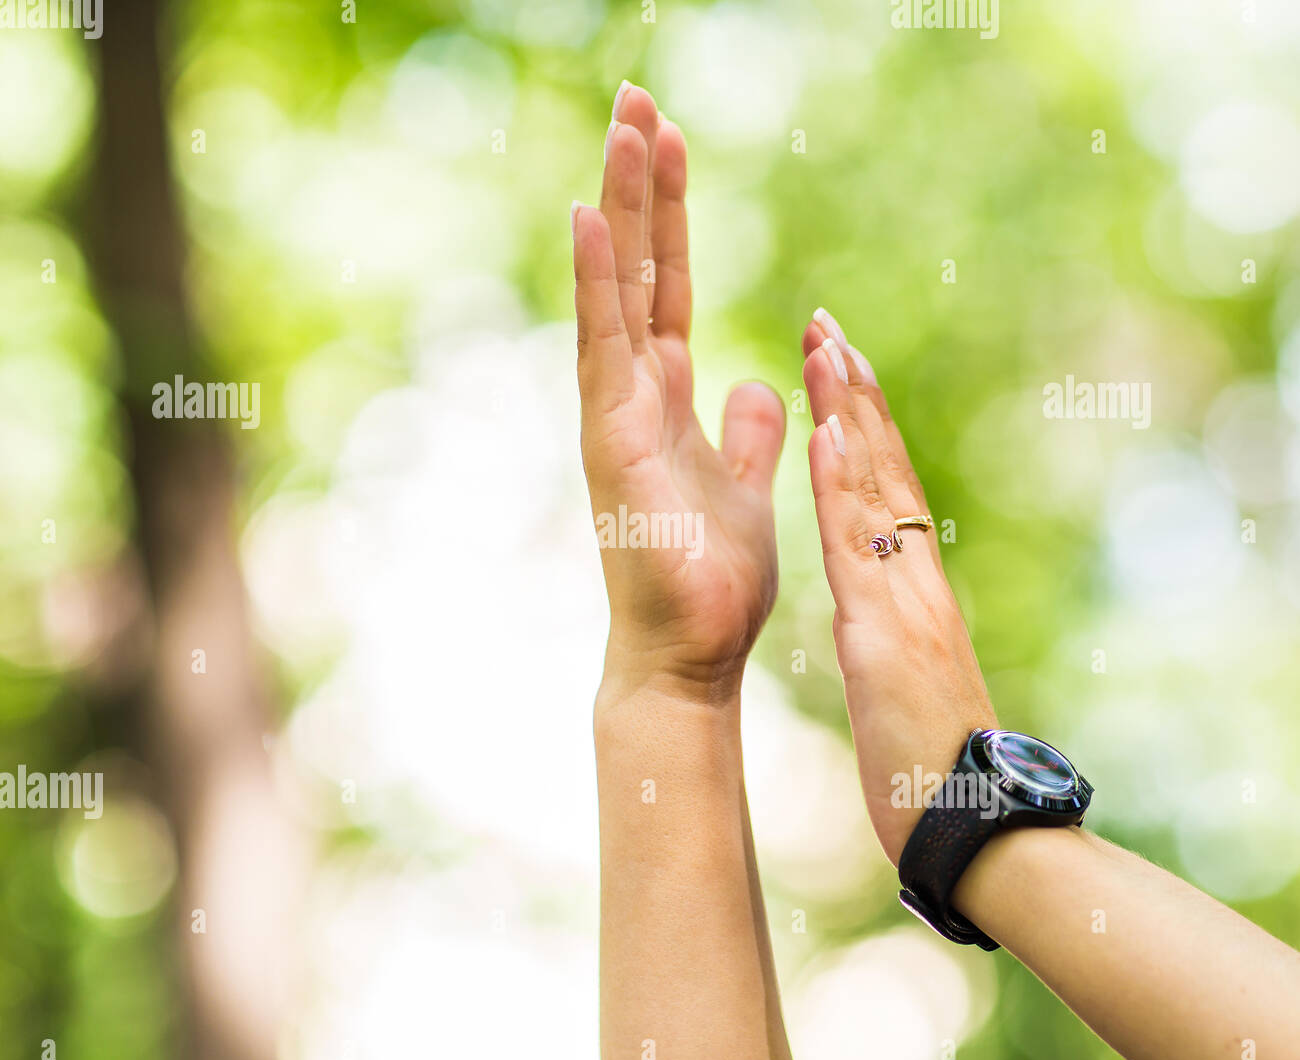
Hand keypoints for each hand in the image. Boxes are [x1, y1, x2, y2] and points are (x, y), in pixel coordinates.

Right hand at [572, 84, 786, 696]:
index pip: (670, 287)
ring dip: (622, 207)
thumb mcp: (747, 485)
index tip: (669, 142)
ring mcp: (617, 417)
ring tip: (625, 123)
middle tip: (639, 98)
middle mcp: (634, 396)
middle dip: (642, 185)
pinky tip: (593, 219)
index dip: (671, 215)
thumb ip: (747, 432)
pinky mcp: (614, 446)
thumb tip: (758, 382)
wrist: (687, 653)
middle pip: (641, 271)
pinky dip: (600, 284)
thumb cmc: (710, 578)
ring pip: (619, 293)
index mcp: (668, 401)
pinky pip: (606, 351)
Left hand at [801, 310, 995, 862]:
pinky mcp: (887, 635)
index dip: (863, 428)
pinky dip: (845, 488)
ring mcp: (906, 602)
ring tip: (827, 345)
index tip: (839, 368)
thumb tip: (868, 606)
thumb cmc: (932, 763)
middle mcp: (915, 581)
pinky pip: (858, 550)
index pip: (887, 491)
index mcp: (912, 592)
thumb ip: (891, 629)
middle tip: (827, 324)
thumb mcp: (904, 678)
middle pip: (883, 471)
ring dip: (850, 415)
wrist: (972, 824)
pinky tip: (829, 434)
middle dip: (854, 395)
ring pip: (875, 491)